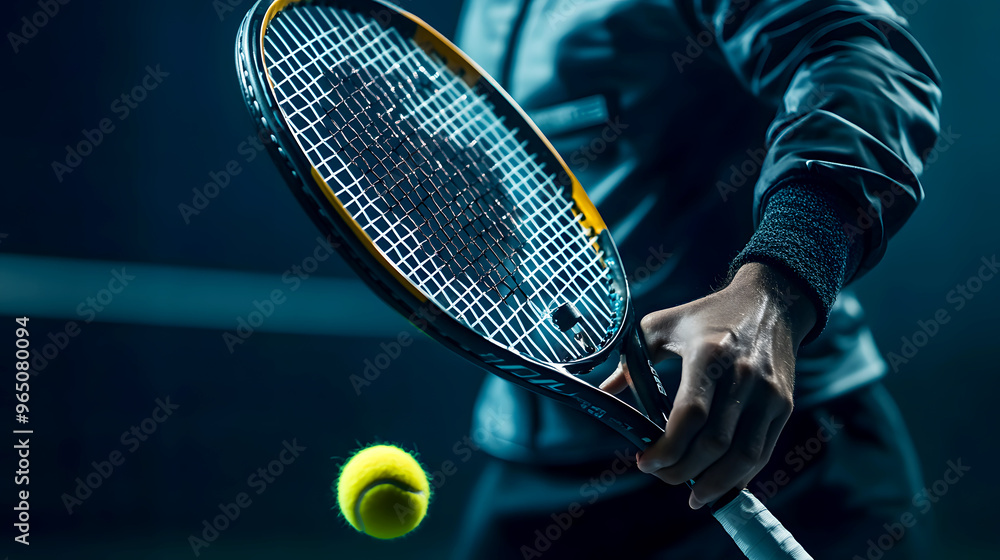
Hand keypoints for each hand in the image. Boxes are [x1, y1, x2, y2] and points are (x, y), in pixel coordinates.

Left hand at [600, 262, 816, 508]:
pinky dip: (740, 476)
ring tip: (692, 495)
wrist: (772, 303)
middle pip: (714, 443)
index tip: (645, 462)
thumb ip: (631, 359)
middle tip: (660, 475)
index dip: (666, 448)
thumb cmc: (707, 315)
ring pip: (743, 456)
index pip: (690, 415)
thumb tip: (605, 391)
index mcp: (709, 354)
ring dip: (714, 484)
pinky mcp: (783, 406)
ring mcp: (768, 394)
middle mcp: (743, 376)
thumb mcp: (662, 325)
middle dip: (683, 471)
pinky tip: (719, 484)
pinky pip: (762, 452)